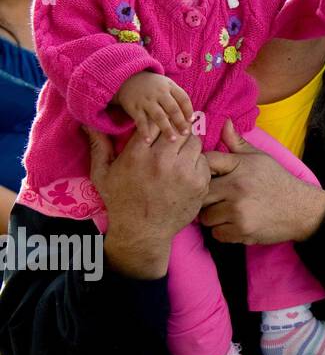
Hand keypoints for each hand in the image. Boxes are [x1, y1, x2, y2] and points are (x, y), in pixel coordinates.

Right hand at [85, 125, 208, 278]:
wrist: (142, 232)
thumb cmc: (120, 201)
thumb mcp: (102, 174)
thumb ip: (99, 146)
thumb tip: (90, 123)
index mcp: (138, 154)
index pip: (156, 122)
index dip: (159, 124)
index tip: (159, 132)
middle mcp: (162, 160)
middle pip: (179, 129)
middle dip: (176, 133)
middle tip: (171, 143)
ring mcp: (183, 172)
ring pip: (194, 142)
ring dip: (188, 146)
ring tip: (179, 156)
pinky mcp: (199, 182)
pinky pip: (204, 160)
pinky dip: (197, 162)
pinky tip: (186, 171)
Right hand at [113, 71, 192, 142]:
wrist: (128, 78)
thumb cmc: (154, 86)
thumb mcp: (167, 85)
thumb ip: (178, 98)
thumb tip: (193, 117)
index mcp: (169, 87)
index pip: (183, 98)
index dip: (188, 110)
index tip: (192, 120)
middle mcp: (159, 93)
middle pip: (173, 108)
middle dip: (180, 122)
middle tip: (185, 133)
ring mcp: (146, 101)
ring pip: (158, 116)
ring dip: (166, 128)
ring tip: (172, 140)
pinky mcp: (134, 108)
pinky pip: (140, 121)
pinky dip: (144, 131)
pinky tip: (148, 141)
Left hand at [201, 121, 324, 244]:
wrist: (302, 209)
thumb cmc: (278, 182)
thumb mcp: (260, 158)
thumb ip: (237, 143)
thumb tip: (224, 122)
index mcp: (241, 166)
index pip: (207, 162)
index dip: (203, 170)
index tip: (211, 177)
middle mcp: (237, 187)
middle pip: (201, 193)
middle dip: (207, 197)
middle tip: (218, 199)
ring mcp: (239, 210)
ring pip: (206, 217)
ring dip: (214, 217)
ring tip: (229, 212)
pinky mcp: (242, 230)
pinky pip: (216, 233)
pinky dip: (224, 231)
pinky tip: (236, 223)